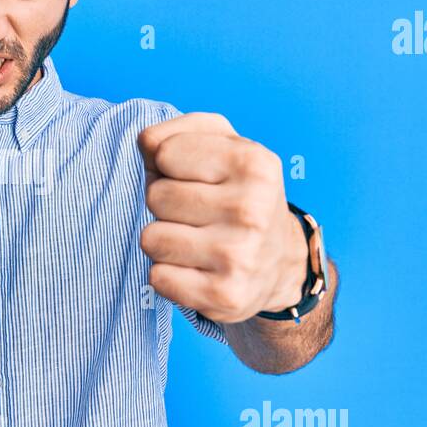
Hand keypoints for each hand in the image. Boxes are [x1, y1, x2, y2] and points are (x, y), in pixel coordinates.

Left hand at [137, 112, 307, 323]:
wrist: (279, 262)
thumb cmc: (239, 194)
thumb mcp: (223, 146)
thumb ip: (179, 131)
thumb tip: (146, 143)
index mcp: (253, 163)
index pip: (164, 152)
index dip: (169, 165)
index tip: (196, 178)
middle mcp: (251, 209)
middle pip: (156, 196)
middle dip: (166, 204)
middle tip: (197, 214)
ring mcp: (239, 256)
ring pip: (150, 239)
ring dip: (163, 241)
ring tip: (195, 241)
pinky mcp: (225, 296)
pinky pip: (157, 278)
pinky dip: (169, 274)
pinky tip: (198, 269)